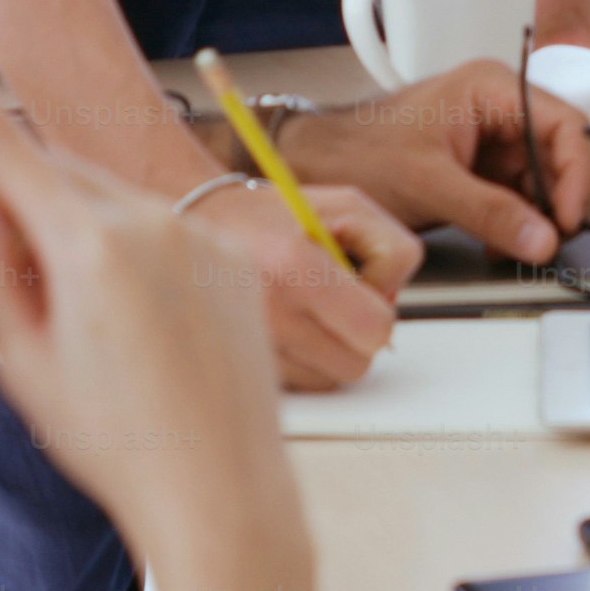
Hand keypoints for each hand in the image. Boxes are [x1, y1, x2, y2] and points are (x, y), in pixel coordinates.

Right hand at [0, 0, 316, 590]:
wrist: (219, 491)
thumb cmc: (117, 444)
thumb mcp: (21, 363)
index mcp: (87, 244)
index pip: (2, 144)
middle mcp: (151, 219)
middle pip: (61, 177)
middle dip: (32, 213)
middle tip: (35, 304)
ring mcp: (202, 232)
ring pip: (115, 207)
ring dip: (90, 244)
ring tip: (106, 340)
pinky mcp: (235, 253)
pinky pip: (166, 232)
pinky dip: (141, 263)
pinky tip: (150, 337)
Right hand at [181, 172, 417, 390]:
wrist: (198, 224)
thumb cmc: (280, 212)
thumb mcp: (348, 206)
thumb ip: (391, 252)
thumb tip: (389, 305)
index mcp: (295, 268)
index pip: (375, 330)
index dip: (379, 312)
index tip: (362, 289)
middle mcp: (269, 314)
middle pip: (354, 365)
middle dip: (356, 336)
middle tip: (335, 300)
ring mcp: (248, 346)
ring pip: (326, 380)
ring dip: (327, 350)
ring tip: (304, 307)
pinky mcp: (235, 364)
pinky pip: (296, 383)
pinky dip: (299, 359)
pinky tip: (284, 323)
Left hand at [281, 59, 589, 261]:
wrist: (318, 167)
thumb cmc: (360, 153)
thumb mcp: (429, 183)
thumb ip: (490, 211)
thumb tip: (542, 238)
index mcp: (493, 89)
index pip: (564, 125)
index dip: (575, 174)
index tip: (567, 218)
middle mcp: (501, 109)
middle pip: (564, 152)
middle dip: (560, 198)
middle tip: (550, 238)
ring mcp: (494, 140)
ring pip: (546, 180)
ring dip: (539, 217)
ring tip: (516, 244)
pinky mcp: (483, 170)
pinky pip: (521, 197)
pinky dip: (519, 224)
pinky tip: (500, 243)